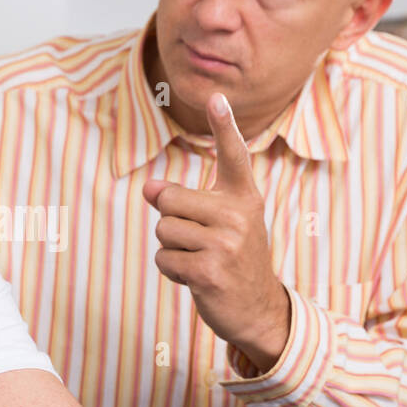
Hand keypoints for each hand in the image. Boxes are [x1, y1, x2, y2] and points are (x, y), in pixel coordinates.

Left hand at [141, 92, 290, 373]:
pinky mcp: (209, 271)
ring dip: (171, 250)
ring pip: (163, 230)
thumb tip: (148, 187)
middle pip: (169, 199)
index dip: (224, 125)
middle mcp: (239, 215)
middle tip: (198, 242)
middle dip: (171, 222)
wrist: (258, 309)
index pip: (233, 155)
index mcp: (244, 197)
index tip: (216, 97)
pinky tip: (194, 277)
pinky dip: (171, 271)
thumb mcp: (219, 224)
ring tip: (198, 260)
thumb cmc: (232, 259)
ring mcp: (226, 243)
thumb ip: (185, 201)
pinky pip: (163, 259)